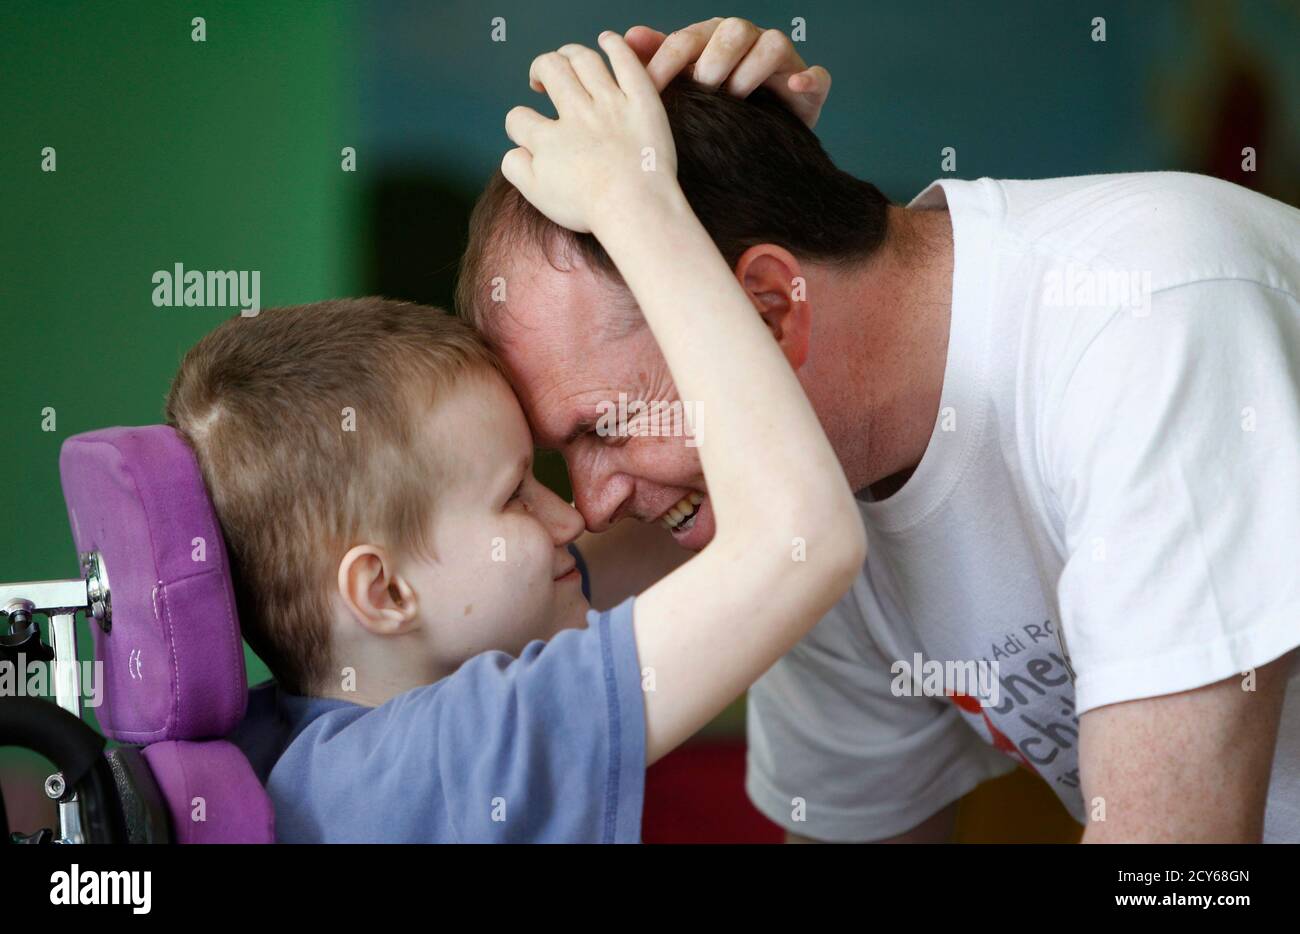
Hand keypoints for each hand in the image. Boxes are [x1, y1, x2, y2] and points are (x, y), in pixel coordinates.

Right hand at [505, 33, 678, 234]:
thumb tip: (513, 149)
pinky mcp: (641, 101)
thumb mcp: (539, 197)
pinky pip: (626, 61)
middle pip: (550, 70)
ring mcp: (609, 105)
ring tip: (568, 58)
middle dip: (541, 69)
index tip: (526, 130)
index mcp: (548, 140)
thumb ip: (517, 169)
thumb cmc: (591, 210)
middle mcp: (575, 114)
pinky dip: (614, 45)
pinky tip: (607, 41)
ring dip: (570, 53)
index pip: (518, 118)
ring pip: (583, 60)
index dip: (518, 123)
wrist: (636, 210)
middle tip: (542, 79)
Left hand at [623, 17, 830, 127]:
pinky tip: (794, 88)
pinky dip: (808, 78)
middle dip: (713, 60)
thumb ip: (656, 63)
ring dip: (751, 69)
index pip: (685, 40)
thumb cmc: (710, 113)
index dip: (667, 63)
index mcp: (709, 40)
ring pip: (771, 44)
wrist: (755, 146)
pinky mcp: (809, 85)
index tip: (649, 91)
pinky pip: (816, 75)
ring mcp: (780, 61)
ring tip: (737, 97)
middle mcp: (746, 42)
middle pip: (732, 31)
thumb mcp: (680, 92)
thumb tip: (627, 37)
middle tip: (702, 89)